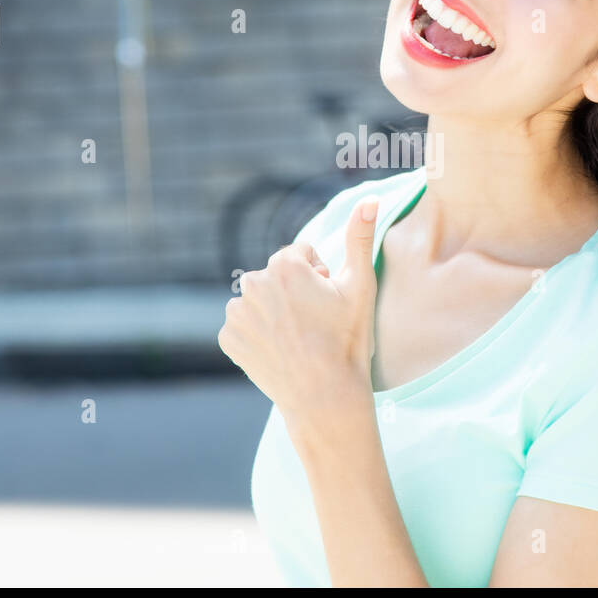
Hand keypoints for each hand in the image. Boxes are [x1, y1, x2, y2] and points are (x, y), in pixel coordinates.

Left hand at [218, 196, 380, 426]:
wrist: (325, 397)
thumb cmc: (347, 341)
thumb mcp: (360, 286)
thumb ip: (360, 237)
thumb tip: (369, 200)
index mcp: (284, 266)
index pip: (299, 255)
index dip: (318, 277)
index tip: (327, 302)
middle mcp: (253, 284)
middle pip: (276, 275)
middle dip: (292, 291)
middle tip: (314, 323)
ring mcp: (236, 313)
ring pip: (258, 300)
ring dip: (272, 310)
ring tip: (296, 338)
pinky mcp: (227, 338)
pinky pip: (243, 325)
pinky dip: (257, 333)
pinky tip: (279, 349)